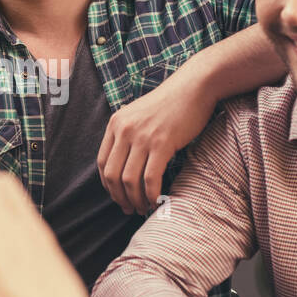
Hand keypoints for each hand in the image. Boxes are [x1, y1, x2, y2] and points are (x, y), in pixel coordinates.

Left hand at [97, 72, 215, 213]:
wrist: (194, 87)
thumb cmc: (170, 104)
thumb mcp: (139, 114)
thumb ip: (128, 133)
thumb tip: (125, 163)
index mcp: (116, 123)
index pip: (102, 162)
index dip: (108, 185)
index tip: (118, 196)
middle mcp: (124, 130)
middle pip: (112, 175)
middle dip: (119, 198)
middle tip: (129, 209)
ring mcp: (142, 137)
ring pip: (129, 180)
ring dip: (135, 200)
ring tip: (143, 208)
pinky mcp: (162, 143)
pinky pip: (150, 178)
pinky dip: (151, 194)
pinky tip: (156, 200)